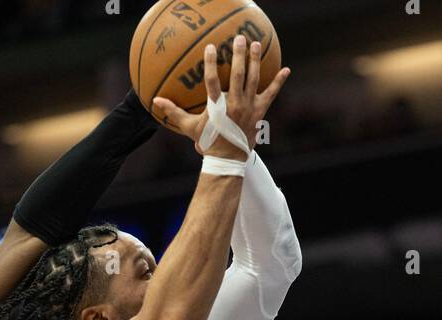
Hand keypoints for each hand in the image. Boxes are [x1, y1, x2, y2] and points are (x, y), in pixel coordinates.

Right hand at [154, 36, 289, 159]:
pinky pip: (271, 94)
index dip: (212, 63)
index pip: (213, 81)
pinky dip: (279, 82)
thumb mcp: (189, 127)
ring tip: (255, 44)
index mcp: (218, 106)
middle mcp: (235, 104)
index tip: (210, 47)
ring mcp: (249, 107)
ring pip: (254, 80)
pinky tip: (286, 69)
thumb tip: (155, 101)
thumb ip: (174, 112)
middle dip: (238, 55)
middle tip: (238, 38)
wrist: (228, 160)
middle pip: (238, 75)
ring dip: (255, 61)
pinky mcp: (260, 112)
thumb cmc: (208, 142)